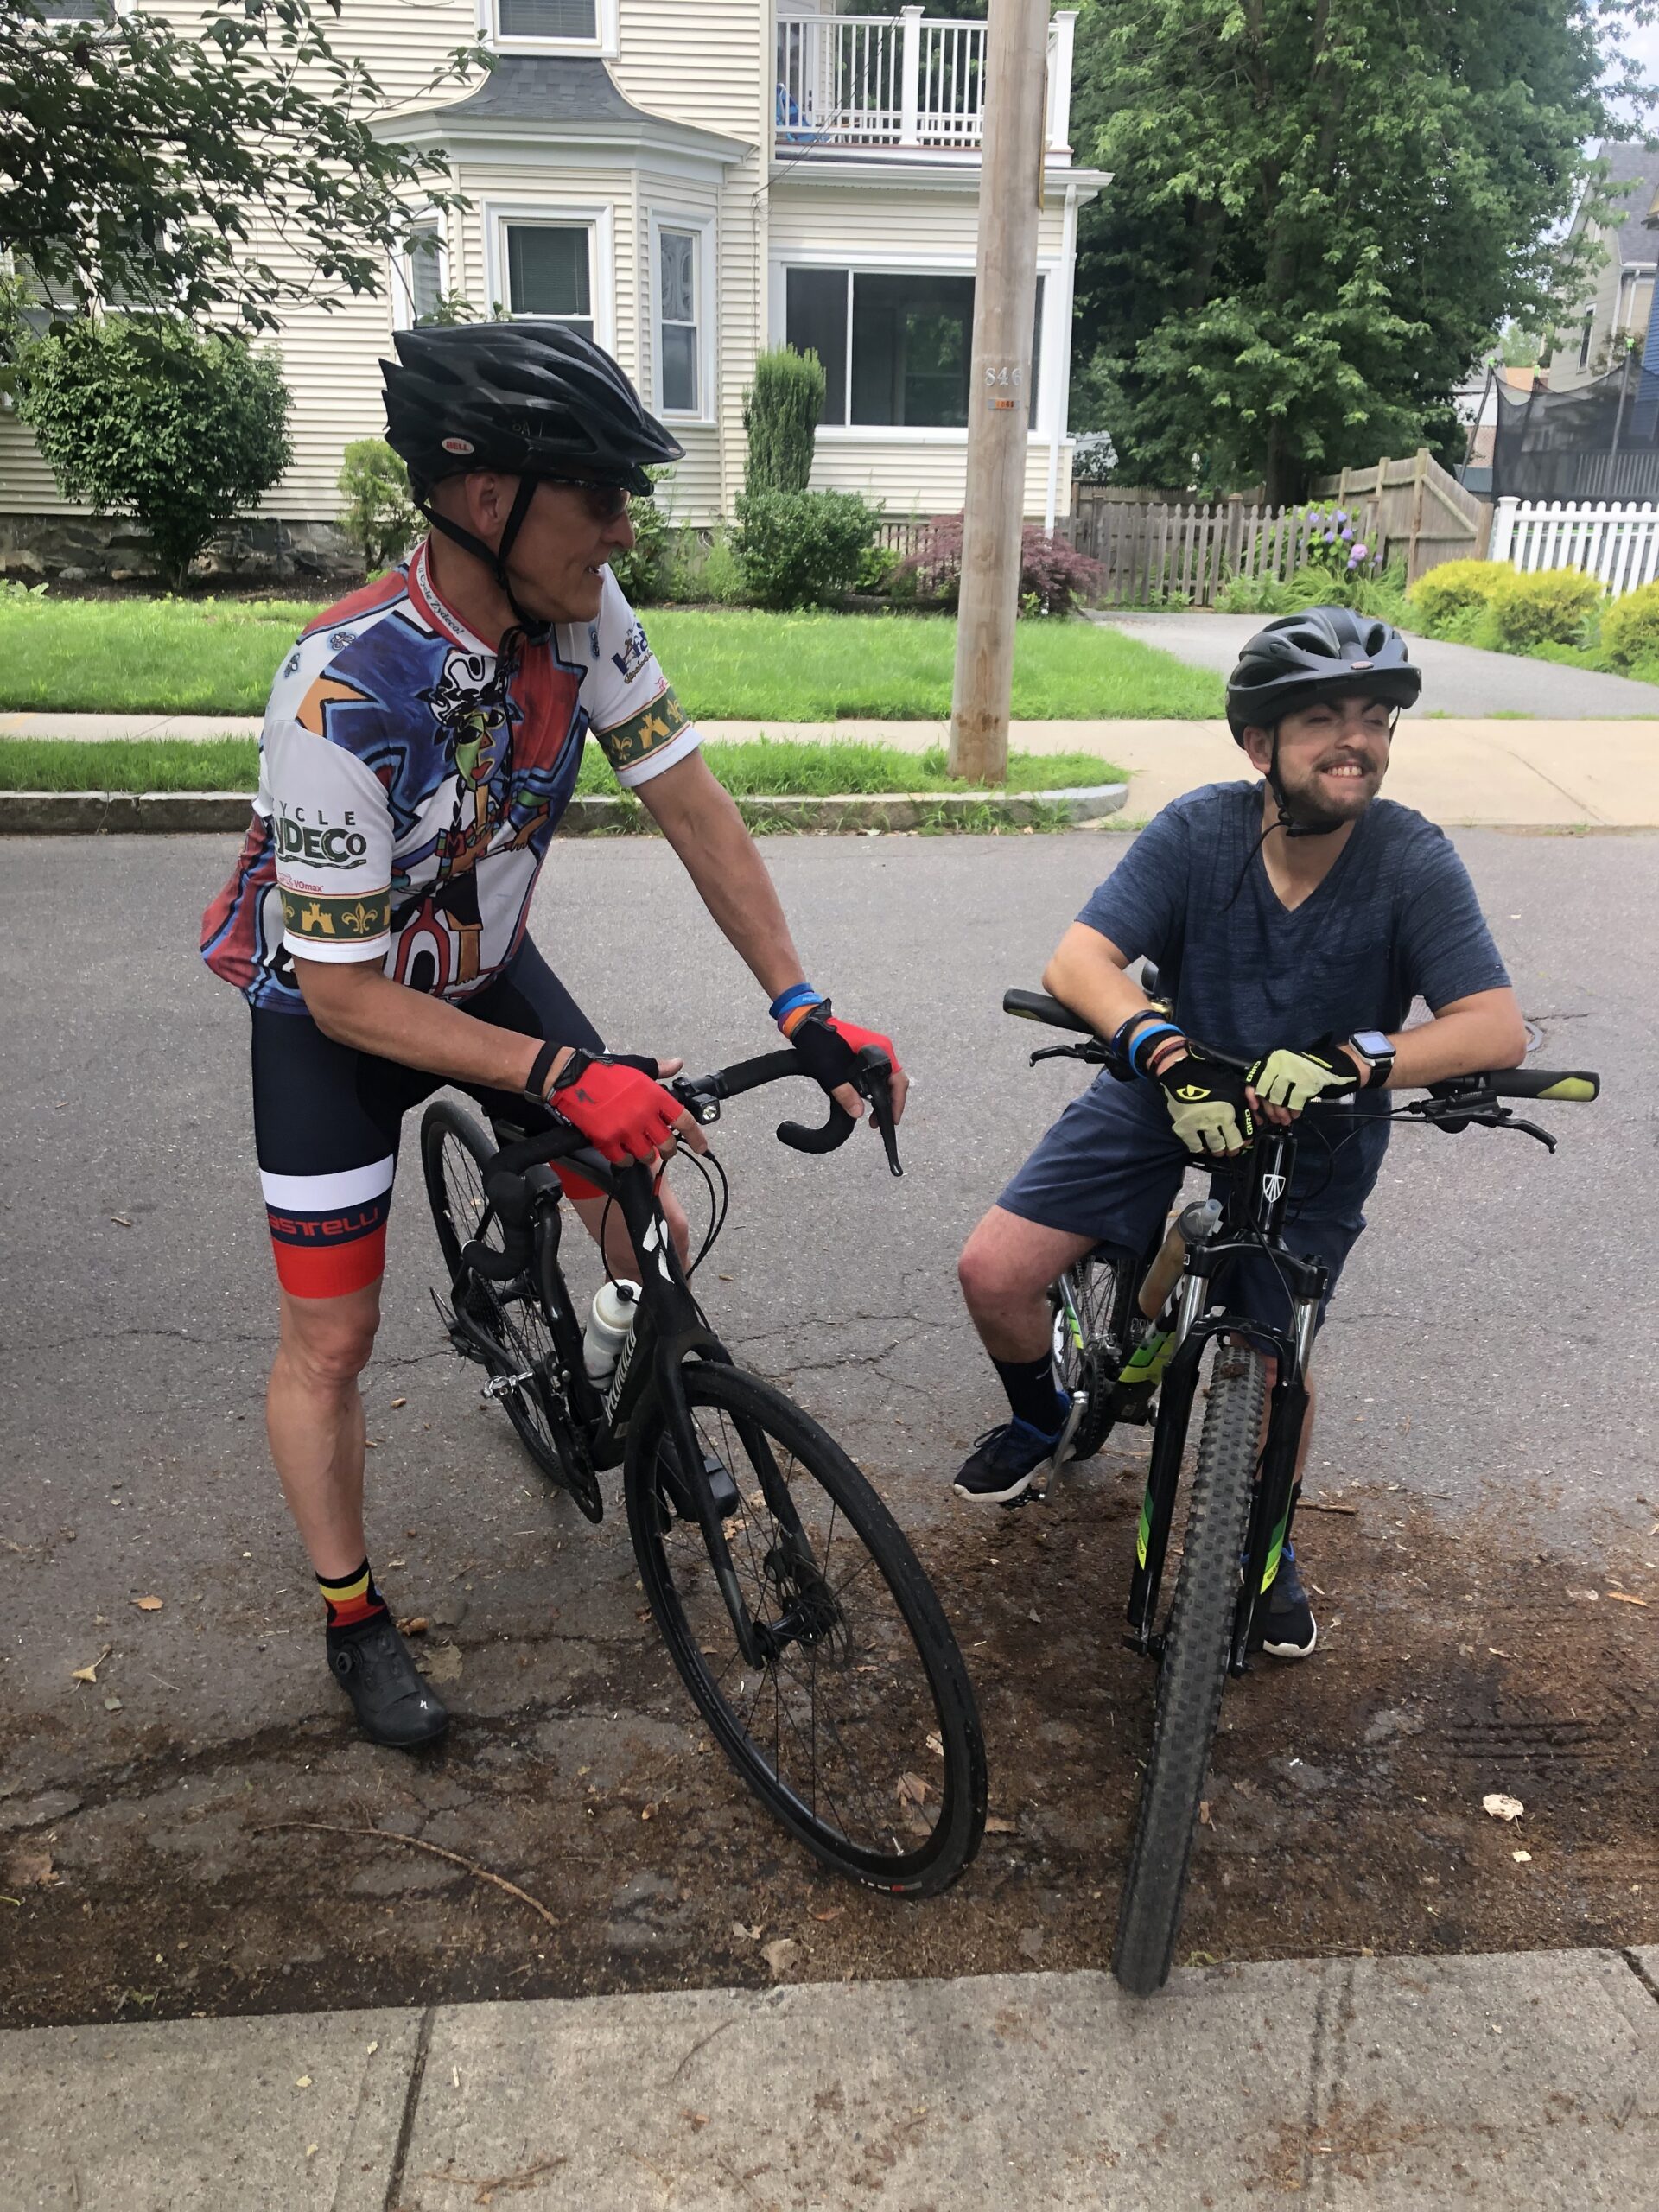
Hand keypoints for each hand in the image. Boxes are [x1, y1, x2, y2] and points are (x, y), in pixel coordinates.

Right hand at [544, 1048, 705, 1163]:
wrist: (571, 1078)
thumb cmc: (604, 1072)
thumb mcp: (637, 1066)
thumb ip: (660, 1069)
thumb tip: (677, 1064)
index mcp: (654, 1095)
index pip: (684, 1120)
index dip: (696, 1137)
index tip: (702, 1147)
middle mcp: (643, 1114)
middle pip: (667, 1145)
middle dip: (667, 1149)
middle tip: (661, 1147)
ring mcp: (625, 1129)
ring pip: (647, 1156)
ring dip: (646, 1154)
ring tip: (639, 1146)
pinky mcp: (606, 1140)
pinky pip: (624, 1160)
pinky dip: (625, 1159)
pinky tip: (622, 1151)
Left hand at [783, 1002, 908, 1128]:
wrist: (806, 1024)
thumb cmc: (818, 1041)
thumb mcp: (829, 1071)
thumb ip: (844, 1092)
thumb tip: (858, 1112)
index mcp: (879, 1049)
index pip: (898, 1080)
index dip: (897, 1102)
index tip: (892, 1120)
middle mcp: (882, 1047)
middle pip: (895, 1080)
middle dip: (890, 1103)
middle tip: (878, 1122)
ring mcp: (875, 1048)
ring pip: (887, 1077)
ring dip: (883, 1096)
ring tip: (872, 1116)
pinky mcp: (866, 1051)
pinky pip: (878, 1073)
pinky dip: (876, 1088)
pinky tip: (867, 1100)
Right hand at [1153, 1044, 1254, 1156]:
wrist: (1181, 1072)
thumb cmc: (1209, 1076)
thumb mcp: (1232, 1086)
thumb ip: (1243, 1103)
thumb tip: (1257, 1116)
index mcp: (1229, 1111)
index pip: (1243, 1132)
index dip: (1245, 1139)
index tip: (1245, 1142)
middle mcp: (1216, 1121)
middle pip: (1230, 1142)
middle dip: (1233, 1148)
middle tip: (1231, 1150)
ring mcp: (1200, 1126)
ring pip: (1213, 1145)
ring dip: (1218, 1149)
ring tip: (1217, 1150)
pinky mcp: (1184, 1128)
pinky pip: (1194, 1145)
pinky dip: (1200, 1148)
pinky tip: (1202, 1148)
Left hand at [1246, 1035, 1362, 1120]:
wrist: (1330, 1065)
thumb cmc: (1303, 1069)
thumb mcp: (1283, 1069)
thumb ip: (1270, 1081)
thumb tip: (1258, 1102)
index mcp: (1272, 1061)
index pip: (1255, 1081)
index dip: (1253, 1097)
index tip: (1256, 1109)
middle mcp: (1279, 1066)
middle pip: (1268, 1094)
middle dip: (1271, 1110)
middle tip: (1276, 1119)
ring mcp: (1292, 1075)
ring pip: (1279, 1100)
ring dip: (1282, 1113)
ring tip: (1286, 1120)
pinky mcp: (1303, 1084)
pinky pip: (1294, 1102)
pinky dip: (1294, 1111)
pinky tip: (1296, 1115)